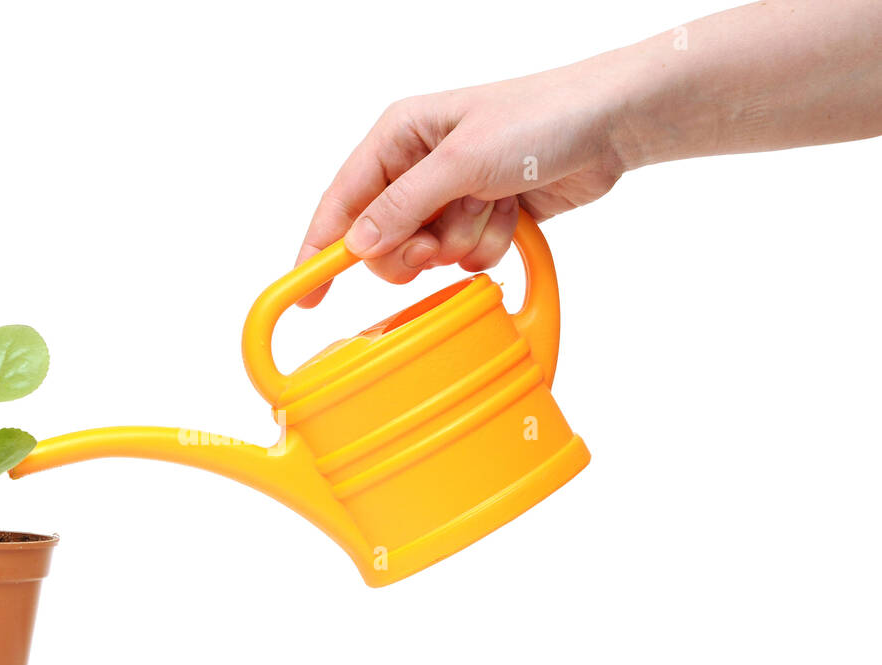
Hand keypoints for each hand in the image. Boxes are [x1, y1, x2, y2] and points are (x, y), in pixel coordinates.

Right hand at [296, 65, 624, 306]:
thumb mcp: (462, 159)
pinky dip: (491, 243)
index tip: (305, 293)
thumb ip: (404, 204)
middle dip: (413, 249)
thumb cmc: (540, 117)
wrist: (612, 123)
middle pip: (383, 240)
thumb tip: (358, 243)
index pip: (342, 200)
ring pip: (429, 254)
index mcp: (399, 137)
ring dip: (464, 240)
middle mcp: (418, 166)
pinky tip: (514, 211)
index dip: (319, 248)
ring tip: (495, 204)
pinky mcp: (483, 216)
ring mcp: (452, 195)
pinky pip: (466, 256)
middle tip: (434, 243)